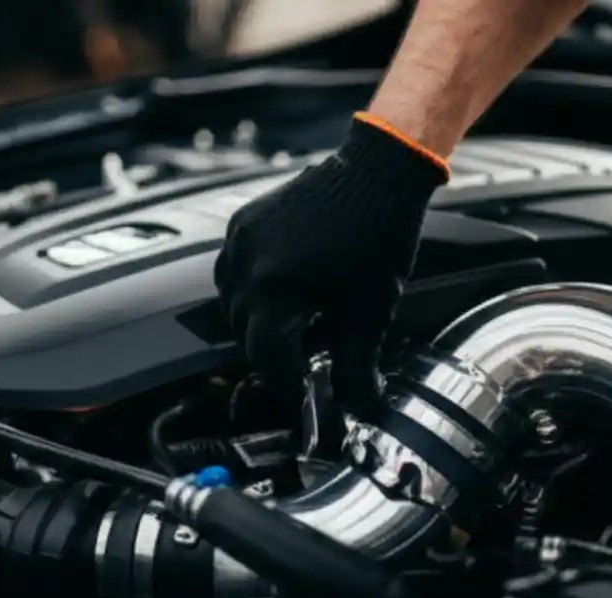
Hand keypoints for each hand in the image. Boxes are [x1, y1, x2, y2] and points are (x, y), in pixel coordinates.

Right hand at [215, 116, 447, 416]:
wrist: (376, 172)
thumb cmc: (379, 237)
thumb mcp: (371, 312)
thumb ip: (357, 367)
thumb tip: (361, 410)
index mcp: (275, 291)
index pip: (268, 360)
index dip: (288, 386)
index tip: (306, 401)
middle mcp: (247, 266)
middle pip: (247, 336)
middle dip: (276, 356)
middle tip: (307, 365)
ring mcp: (240, 241)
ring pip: (234, 306)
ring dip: (259, 325)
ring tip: (298, 328)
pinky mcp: (242, 222)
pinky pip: (232, 272)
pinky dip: (251, 292)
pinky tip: (283, 294)